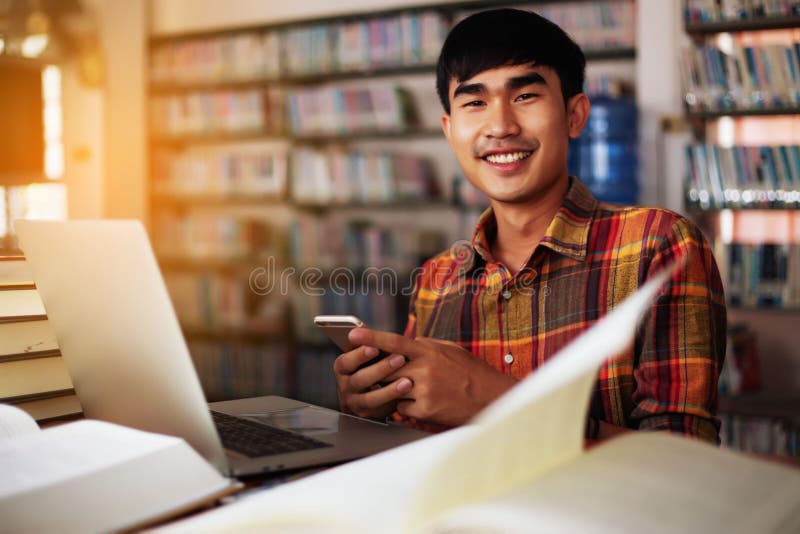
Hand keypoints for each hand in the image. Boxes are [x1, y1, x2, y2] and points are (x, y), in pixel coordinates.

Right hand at [333, 341, 412, 420]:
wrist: (369, 394)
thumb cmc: (371, 367)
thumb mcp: (367, 357)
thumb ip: (371, 348)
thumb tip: (379, 335)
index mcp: (343, 367)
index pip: (346, 361)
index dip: (359, 355)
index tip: (374, 347)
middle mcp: (345, 385)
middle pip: (360, 379)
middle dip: (380, 369)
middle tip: (399, 359)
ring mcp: (355, 402)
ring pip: (370, 397)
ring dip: (390, 389)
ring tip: (408, 381)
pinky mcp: (367, 414)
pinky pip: (380, 409)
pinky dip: (393, 400)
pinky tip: (406, 392)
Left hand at [348, 328, 517, 426]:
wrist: (491, 398)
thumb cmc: (471, 372)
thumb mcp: (450, 350)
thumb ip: (425, 345)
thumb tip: (406, 342)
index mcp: (428, 351)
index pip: (394, 342)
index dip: (371, 338)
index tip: (353, 335)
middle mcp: (424, 369)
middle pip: (387, 368)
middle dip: (384, 370)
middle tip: (385, 371)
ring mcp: (423, 390)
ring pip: (393, 389)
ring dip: (398, 389)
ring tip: (421, 388)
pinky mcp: (424, 409)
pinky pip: (403, 407)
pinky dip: (409, 405)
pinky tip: (427, 402)